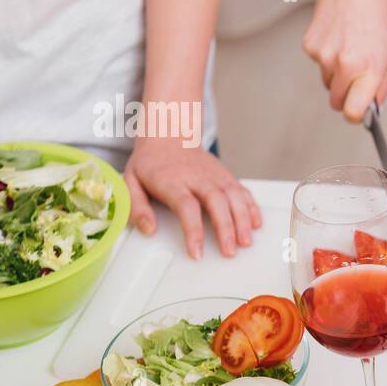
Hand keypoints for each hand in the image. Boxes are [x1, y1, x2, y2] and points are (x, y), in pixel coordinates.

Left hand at [124, 137, 261, 257]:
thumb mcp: (131, 181)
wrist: (169, 134)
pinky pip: (243, 191)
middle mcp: (198, 178)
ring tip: (245, 242)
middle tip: (229, 251)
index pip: (187, 207)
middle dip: (226, 228)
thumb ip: (137, 207)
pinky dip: (252, 207)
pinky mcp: (226, 176)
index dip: (194, 231)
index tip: (197, 251)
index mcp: (173, 181)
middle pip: (217, 202)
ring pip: (234, 197)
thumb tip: (148, 229)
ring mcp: (215, 176)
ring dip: (243, 220)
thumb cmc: (151, 162)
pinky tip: (256, 223)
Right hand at [303, 0, 386, 122]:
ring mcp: (323, 56)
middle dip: (346, 96)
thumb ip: (381, 83)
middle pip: (337, 103)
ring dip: (337, 74)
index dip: (355, 115)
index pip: (353, 113)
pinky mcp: (310, 46)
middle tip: (356, 77)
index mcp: (368, 68)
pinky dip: (326, 56)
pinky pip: (319, 64)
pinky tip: (337, 36)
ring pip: (328, 82)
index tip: (358, 110)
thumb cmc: (375, 12)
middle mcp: (343, 65)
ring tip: (349, 47)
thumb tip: (371, 106)